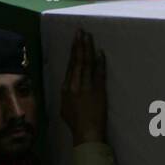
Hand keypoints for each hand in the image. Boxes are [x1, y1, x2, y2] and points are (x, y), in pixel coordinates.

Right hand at [60, 29, 107, 145]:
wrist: (86, 133)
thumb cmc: (75, 123)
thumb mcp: (64, 107)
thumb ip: (66, 94)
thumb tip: (68, 86)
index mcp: (65, 88)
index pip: (70, 65)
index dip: (72, 51)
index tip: (75, 39)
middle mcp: (74, 85)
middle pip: (77, 60)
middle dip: (79, 44)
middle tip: (81, 31)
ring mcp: (86, 87)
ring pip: (86, 63)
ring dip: (88, 49)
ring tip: (88, 37)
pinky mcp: (98, 91)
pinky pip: (99, 73)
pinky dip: (100, 62)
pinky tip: (100, 52)